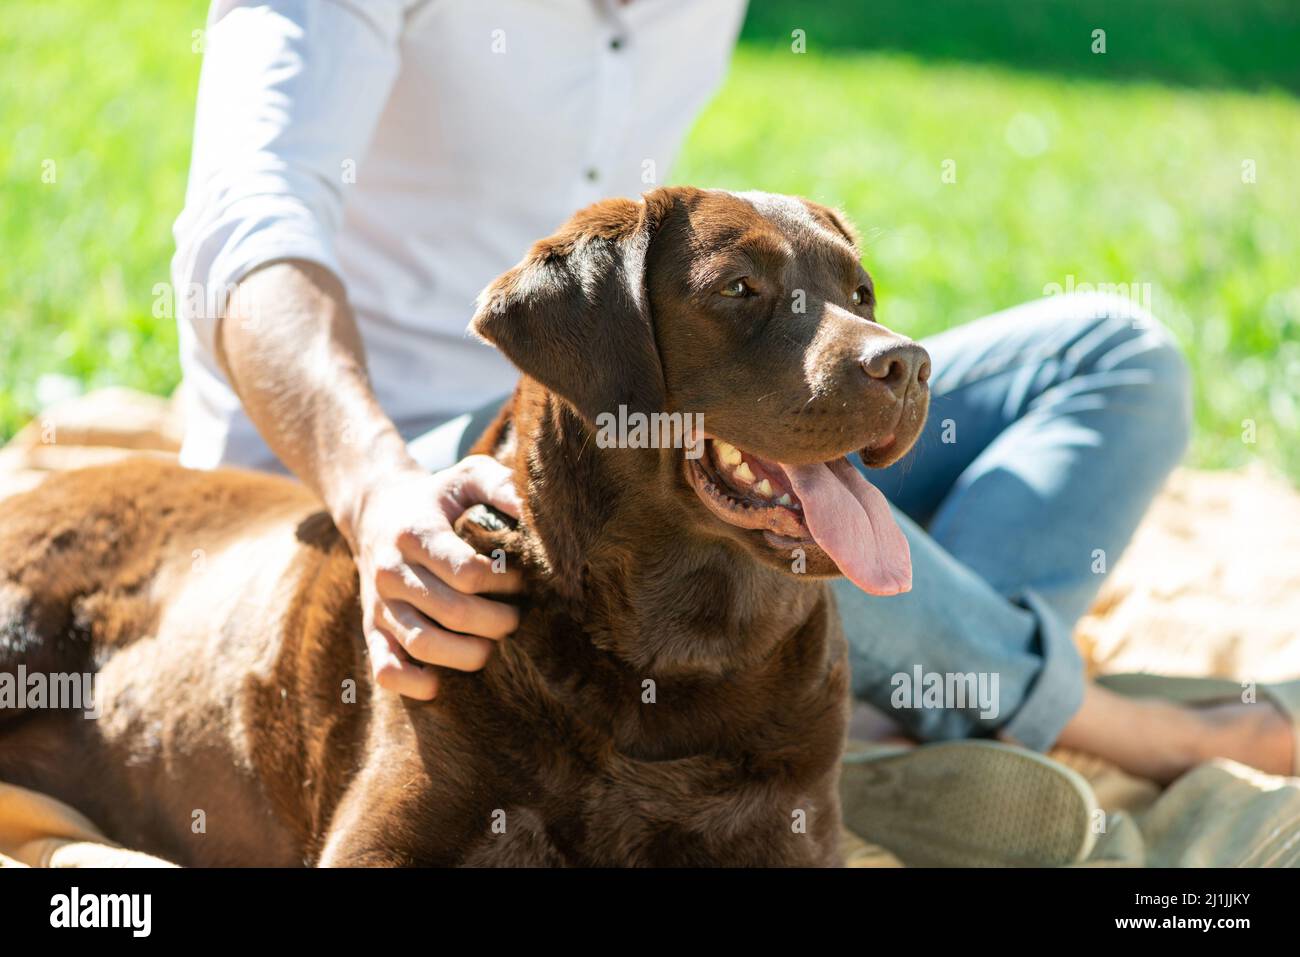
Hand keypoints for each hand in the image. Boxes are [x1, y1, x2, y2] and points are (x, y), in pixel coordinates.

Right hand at [342, 454, 524, 698]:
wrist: (376, 512)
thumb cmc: (437, 497)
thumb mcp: (467, 476)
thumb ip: (501, 485)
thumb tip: (534, 512)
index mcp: (415, 533)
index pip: (467, 572)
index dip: (505, 582)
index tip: (523, 578)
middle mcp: (391, 570)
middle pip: (453, 612)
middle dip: (498, 621)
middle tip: (518, 617)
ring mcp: (379, 604)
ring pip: (423, 644)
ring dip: (469, 655)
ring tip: (492, 646)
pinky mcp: (371, 629)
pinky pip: (385, 669)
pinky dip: (414, 683)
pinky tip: (441, 681)